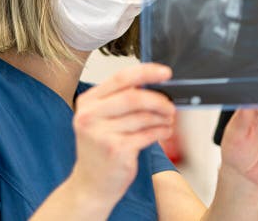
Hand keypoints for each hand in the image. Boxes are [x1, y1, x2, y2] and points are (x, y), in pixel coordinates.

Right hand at [67, 63, 174, 204]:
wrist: (90, 185)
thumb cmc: (100, 149)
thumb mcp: (101, 119)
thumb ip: (120, 99)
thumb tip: (152, 83)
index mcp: (87, 102)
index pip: (120, 78)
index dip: (146, 72)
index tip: (165, 72)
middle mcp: (90, 116)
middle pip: (133, 97)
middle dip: (158, 99)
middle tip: (170, 105)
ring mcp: (102, 134)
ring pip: (143, 117)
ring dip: (162, 117)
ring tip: (168, 120)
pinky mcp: (116, 150)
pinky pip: (147, 134)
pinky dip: (161, 131)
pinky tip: (164, 131)